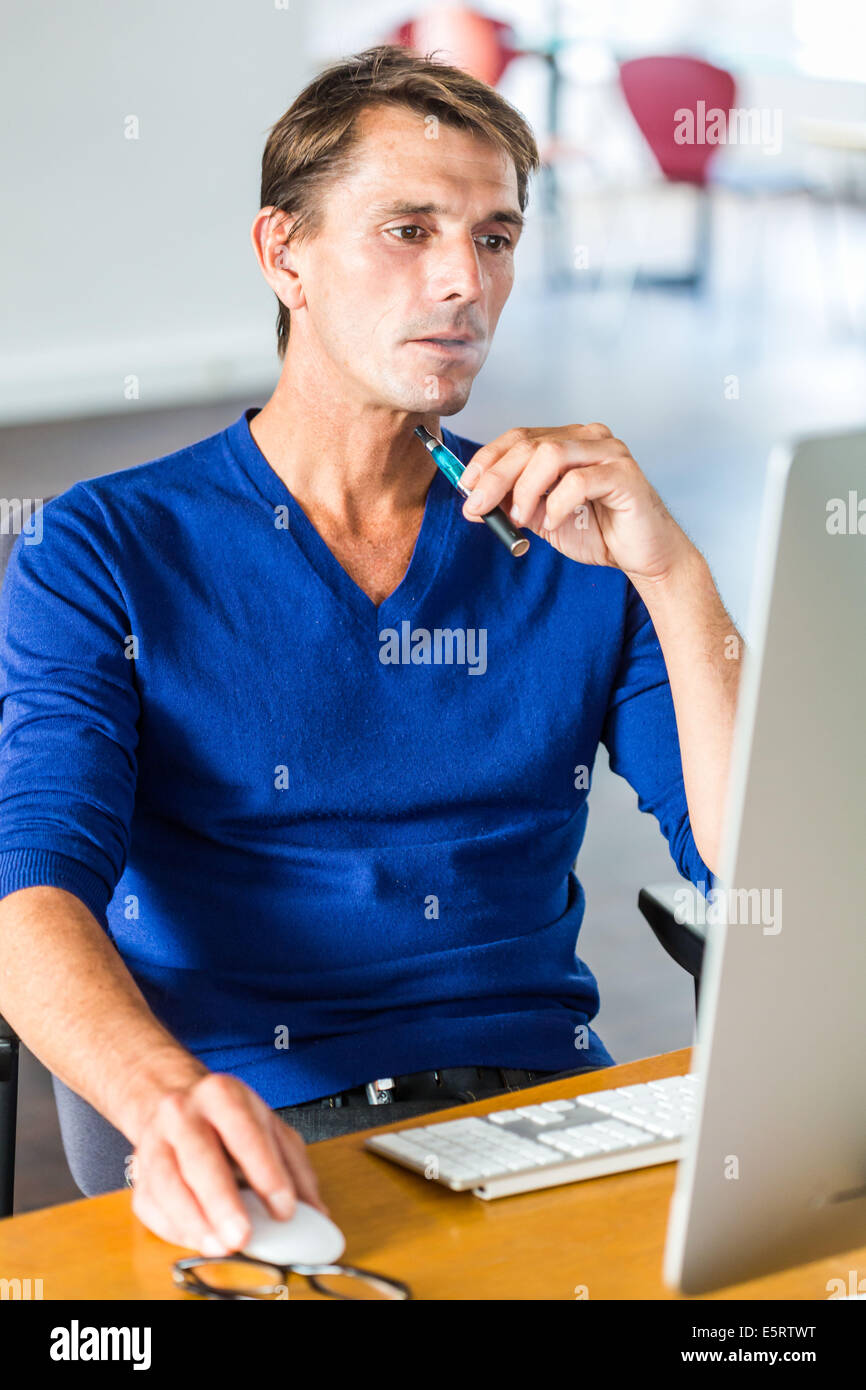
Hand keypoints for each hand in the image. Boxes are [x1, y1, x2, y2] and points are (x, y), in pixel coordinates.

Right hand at [127, 1071, 329, 1253]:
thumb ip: (295, 1169)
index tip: (283, 1208)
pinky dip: (174, 1228)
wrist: (173, 1099)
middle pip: (199, 1157)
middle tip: (243, 1235)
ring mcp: (155, 1140)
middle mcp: (184, 1112)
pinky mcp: (138, 1171)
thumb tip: (315, 1213)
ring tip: (220, 1245)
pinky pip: (150, 1204)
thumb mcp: (269, 1127)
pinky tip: (199, 1239)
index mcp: (223, 1095)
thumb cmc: (227, 1118)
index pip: (245, 1133)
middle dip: (222, 1201)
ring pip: (167, 1183)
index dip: (266, 1173)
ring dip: (194, 1221)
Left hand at [459, 423, 692, 581]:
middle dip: (496, 477)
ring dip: (524, 489)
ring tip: (519, 517)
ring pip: (551, 454)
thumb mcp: (543, 516)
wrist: (642, 555)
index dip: (488, 460)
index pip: (519, 438)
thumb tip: (475, 499)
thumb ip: (515, 502)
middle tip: (476, 506)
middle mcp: (588, 438)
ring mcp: (609, 453)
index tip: (465, 486)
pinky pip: (579, 481)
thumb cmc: (599, 531)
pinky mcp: (624, 475)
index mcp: (568, 441)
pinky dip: (556, 503)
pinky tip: (553, 522)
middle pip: (530, 444)